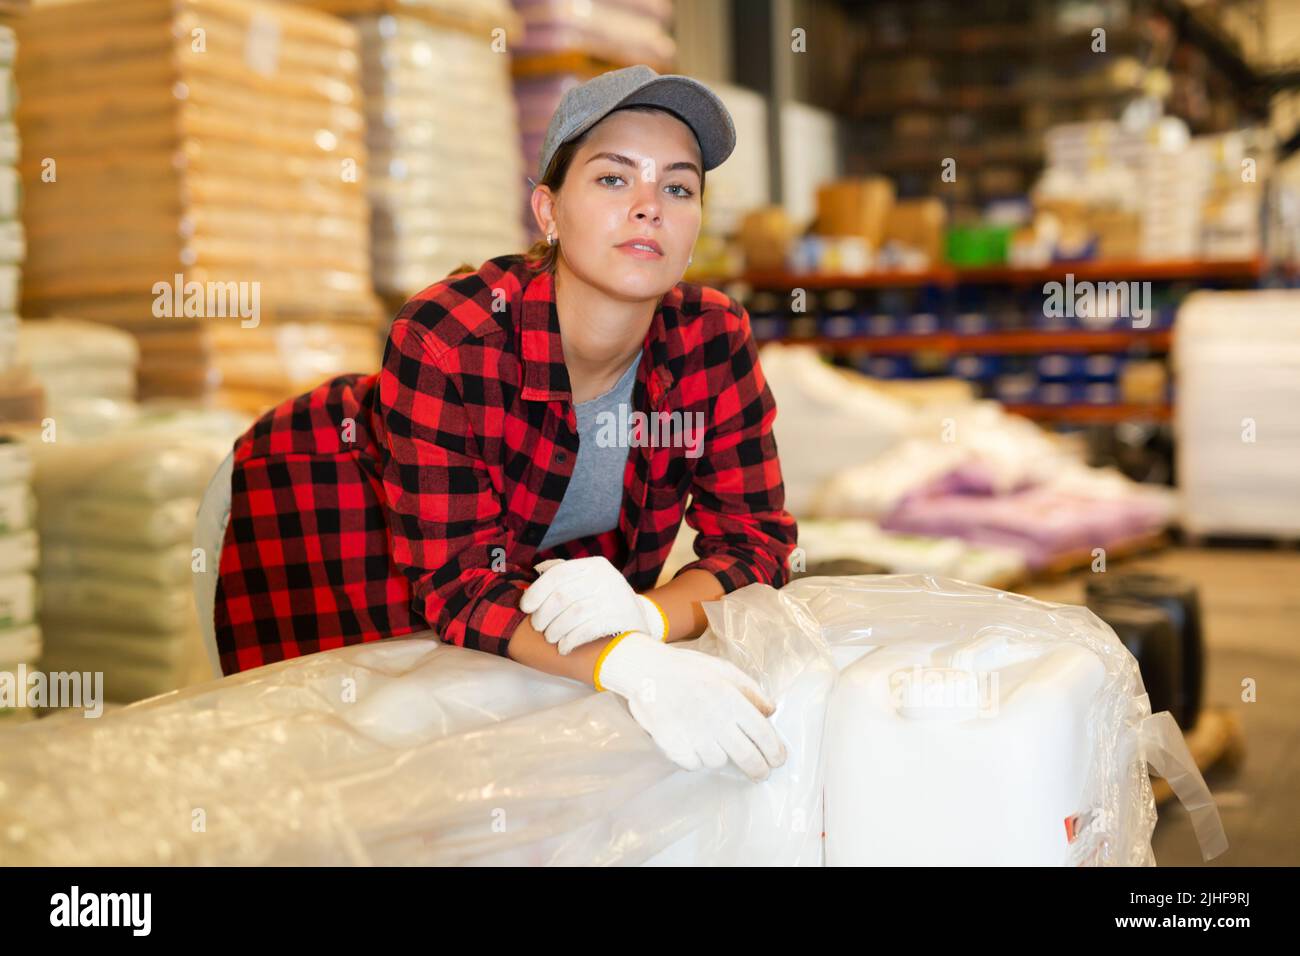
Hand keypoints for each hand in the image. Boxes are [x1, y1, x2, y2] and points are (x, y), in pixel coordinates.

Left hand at [520, 556, 666, 654]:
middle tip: (538, 627)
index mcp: (594, 565)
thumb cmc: (605, 599)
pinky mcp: (622, 619)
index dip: (536, 591)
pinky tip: (564, 647)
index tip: (526, 607)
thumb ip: (565, 572)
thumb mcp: (590, 579)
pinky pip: (588, 630)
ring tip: (551, 637)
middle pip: (562, 596)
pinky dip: (571, 640)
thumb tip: (536, 571)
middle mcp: (606, 578)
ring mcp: (615, 598)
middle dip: (544, 614)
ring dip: (555, 629)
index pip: (558, 573)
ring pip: (573, 614)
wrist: (642, 618)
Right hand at [594, 632, 786, 780]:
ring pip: (719, 762)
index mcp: (731, 699)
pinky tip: (693, 743)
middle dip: (759, 770)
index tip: (778, 760)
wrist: (647, 672)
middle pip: (747, 757)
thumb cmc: (688, 669)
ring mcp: (694, 735)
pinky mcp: (674, 746)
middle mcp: (715, 720)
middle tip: (762, 774)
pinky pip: (695, 764)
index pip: (763, 734)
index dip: (775, 752)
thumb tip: (771, 712)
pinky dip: (697, 758)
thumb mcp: (724, 670)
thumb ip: (751, 691)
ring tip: (713, 742)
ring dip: (721, 756)